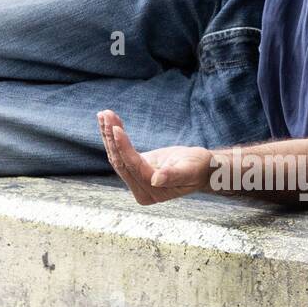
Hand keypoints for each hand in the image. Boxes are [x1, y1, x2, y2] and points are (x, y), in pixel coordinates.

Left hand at [97, 109, 213, 204]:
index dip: (124, 147)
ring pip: (117, 156)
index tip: (115, 127)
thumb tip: (157, 180)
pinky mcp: (134, 169)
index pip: (133, 167)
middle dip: (111, 137)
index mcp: (153, 192)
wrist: (202, 168)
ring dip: (108, 134)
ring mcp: (136, 181)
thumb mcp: (189, 170)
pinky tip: (108, 121)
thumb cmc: (199, 168)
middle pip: (121, 162)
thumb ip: (173, 175)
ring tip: (104, 114)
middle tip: (106, 114)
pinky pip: (120, 153)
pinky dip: (113, 137)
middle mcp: (141, 190)